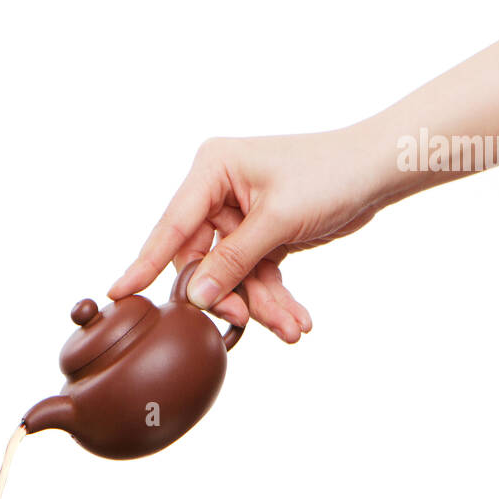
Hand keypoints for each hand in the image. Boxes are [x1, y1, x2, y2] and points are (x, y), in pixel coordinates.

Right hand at [108, 128, 390, 341]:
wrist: (381, 169)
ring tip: (290, 329)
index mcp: (212, 169)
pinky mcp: (261, 233)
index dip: (145, 263)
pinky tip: (294, 319)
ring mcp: (239, 214)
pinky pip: (255, 274)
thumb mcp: (277, 221)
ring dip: (260, 304)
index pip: (172, 226)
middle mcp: (218, 189)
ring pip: (232, 274)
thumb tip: (195, 297)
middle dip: (230, 295)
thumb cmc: (331, 175)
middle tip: (245, 323)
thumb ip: (232, 261)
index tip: (117, 293)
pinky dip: (273, 298)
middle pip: (203, 259)